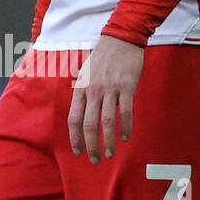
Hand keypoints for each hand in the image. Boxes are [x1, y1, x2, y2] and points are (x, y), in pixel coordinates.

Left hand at [68, 34, 143, 162]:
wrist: (120, 39)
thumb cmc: (102, 58)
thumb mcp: (85, 74)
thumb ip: (83, 94)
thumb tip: (82, 114)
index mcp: (81, 89)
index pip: (73, 119)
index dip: (75, 138)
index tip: (78, 151)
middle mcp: (93, 91)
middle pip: (88, 125)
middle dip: (91, 146)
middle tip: (95, 160)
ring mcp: (110, 89)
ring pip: (106, 121)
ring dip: (108, 141)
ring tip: (110, 154)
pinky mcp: (126, 87)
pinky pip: (125, 112)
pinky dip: (125, 127)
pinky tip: (125, 137)